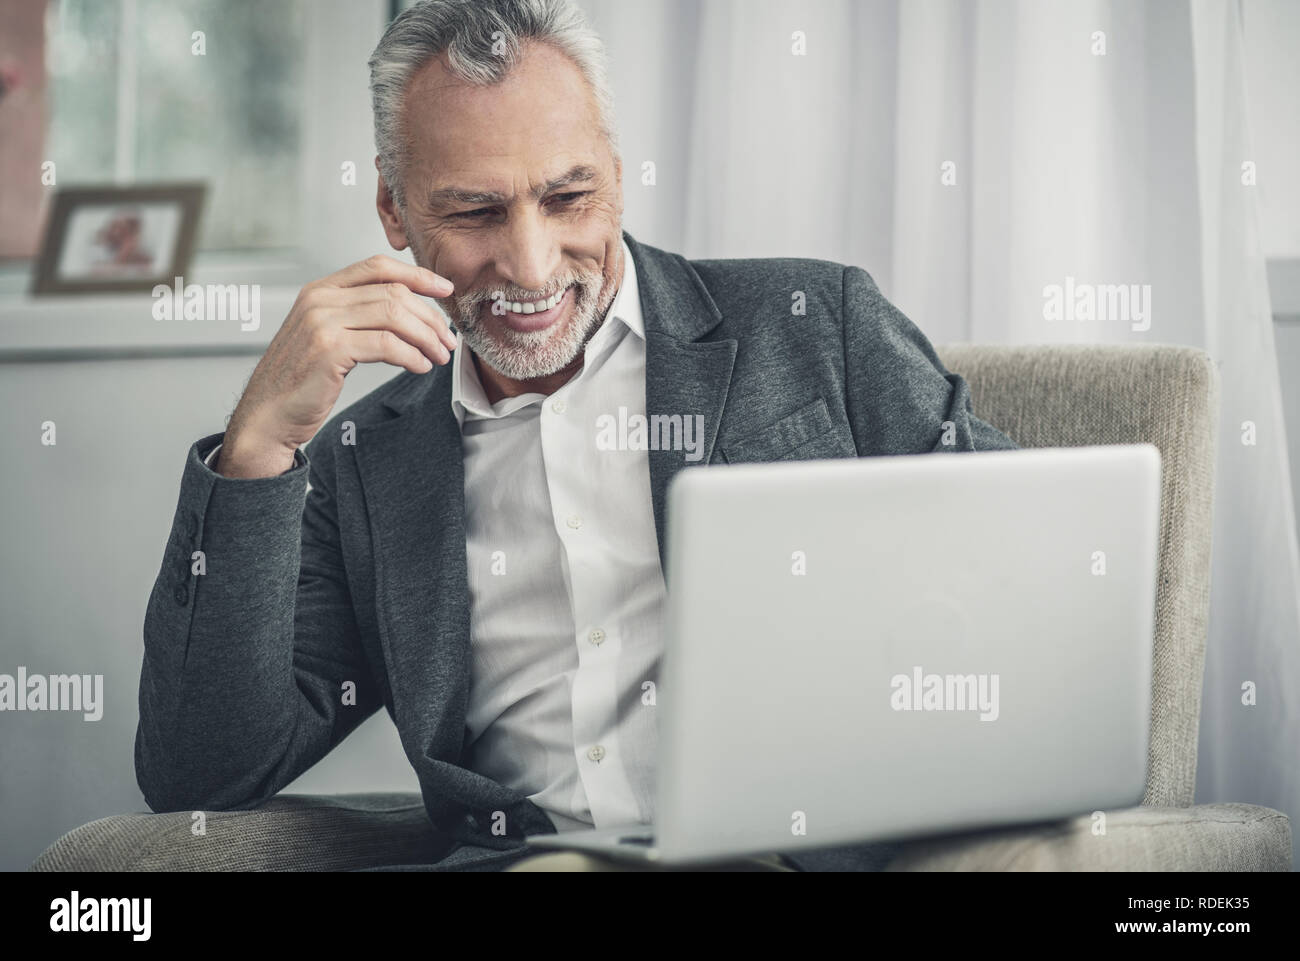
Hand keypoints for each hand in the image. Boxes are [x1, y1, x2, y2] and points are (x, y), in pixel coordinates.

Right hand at [216, 255, 455, 477]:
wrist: (268, 415)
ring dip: (425, 337)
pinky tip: (420, 366)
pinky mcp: (329, 349)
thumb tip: (409, 312)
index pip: (378, 266)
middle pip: (393, 292)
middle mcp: (320, 299)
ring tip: (438, 356)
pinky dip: (411, 355)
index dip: (417, 275)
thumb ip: (357, 316)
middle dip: (429, 317)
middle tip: (447, 341)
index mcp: (321, 290)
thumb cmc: (301, 381)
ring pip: (394, 315)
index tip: (445, 289)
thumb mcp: (327, 336)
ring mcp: (322, 322)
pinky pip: (387, 344)